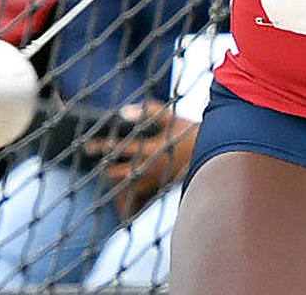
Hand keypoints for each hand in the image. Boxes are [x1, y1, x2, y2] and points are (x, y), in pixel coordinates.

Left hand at [89, 101, 198, 222]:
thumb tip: (123, 112)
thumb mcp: (171, 118)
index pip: (121, 149)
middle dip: (105, 168)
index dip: (103, 147)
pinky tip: (119, 191)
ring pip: (128, 187)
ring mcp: (157, 182)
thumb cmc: (191, 133)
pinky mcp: (161, 189)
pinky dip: (127, 193)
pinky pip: (140, 195)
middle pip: (120, 173)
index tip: (89, 146)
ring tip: (103, 174)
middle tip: (93, 162)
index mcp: (153, 150)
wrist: (216, 154)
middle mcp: (153, 169)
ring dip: (114, 181)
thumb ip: (148, 111)